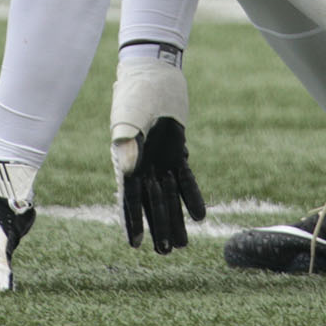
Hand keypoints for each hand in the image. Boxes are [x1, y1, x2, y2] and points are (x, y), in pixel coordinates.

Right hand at [110, 50, 205, 253]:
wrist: (155, 73)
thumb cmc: (135, 93)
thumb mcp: (128, 115)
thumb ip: (126, 141)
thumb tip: (128, 169)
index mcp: (126, 159)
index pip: (129, 197)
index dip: (132, 221)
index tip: (135, 244)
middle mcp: (142, 164)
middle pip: (151, 202)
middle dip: (158, 227)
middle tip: (166, 252)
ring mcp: (160, 158)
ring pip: (169, 195)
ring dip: (175, 218)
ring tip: (183, 244)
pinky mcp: (176, 149)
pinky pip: (185, 178)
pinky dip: (191, 196)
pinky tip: (200, 215)